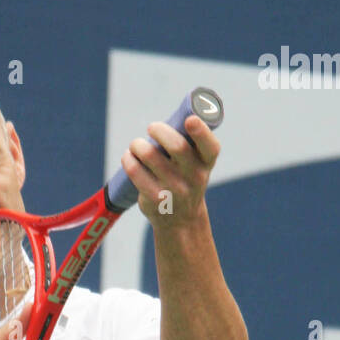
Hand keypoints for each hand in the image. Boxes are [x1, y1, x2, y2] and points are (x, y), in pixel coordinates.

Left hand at [120, 114, 219, 228]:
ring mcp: (174, 190)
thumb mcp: (196, 164)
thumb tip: (167, 119)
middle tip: (152, 128)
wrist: (181, 220)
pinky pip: (136, 172)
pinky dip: (129, 159)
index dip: (201, 131)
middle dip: (160, 131)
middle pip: (177, 147)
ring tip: (136, 145)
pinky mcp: (154, 198)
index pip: (210, 147)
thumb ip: (188, 143)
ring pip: (150, 156)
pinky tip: (128, 156)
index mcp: (206, 163)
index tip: (190, 120)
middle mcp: (194, 177)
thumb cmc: (186, 180)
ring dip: (138, 144)